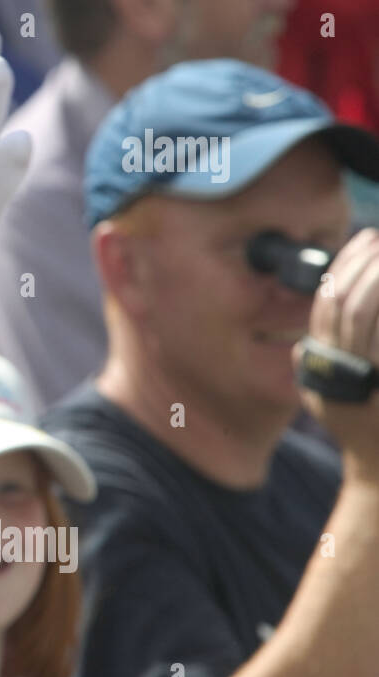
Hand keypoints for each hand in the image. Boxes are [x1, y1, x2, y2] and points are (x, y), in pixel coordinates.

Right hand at [296, 228, 378, 474]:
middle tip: (377, 239)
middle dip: (361, 265)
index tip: (361, 243)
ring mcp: (363, 376)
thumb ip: (314, 372)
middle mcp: (337, 369)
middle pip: (342, 305)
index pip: (324, 308)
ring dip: (375, 279)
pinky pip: (378, 340)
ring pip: (362, 315)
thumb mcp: (325, 404)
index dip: (341, 270)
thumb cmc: (362, 437)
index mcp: (321, 368)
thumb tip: (304, 346)